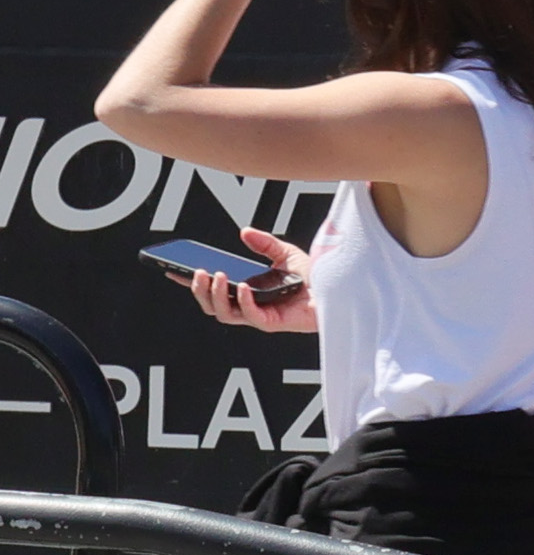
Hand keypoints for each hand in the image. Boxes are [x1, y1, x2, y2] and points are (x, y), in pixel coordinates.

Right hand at [179, 228, 315, 333]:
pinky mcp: (272, 323)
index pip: (212, 289)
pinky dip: (243, 301)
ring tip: (217, 276)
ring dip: (216, 295)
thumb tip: (243, 231)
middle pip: (212, 305)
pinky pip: (250, 316)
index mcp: (247, 291)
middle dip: (200, 290)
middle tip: (198, 272)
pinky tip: (243, 287)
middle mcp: (249, 306)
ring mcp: (259, 316)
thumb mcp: (286, 254)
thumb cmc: (314, 277)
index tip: (173, 270)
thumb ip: (265, 244)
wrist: (338, 289)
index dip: (191, 282)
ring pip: (224, 314)